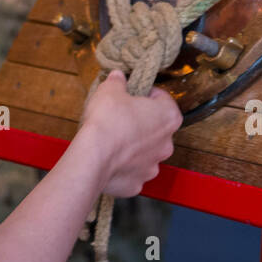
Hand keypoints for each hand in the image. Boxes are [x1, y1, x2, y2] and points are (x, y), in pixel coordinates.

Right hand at [76, 70, 180, 196]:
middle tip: (120, 117)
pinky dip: (123, 167)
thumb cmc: (107, 120)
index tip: (132, 94)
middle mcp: (167, 144)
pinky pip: (132, 171)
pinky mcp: (137, 184)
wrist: (93, 157)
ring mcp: (153, 166)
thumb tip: (118, 76)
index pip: (163, 99)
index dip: (147, 94)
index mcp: (168, 117)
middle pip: (156, 128)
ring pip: (145, 152)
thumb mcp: (110, 90)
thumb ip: (117, 81)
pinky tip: (109, 159)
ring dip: (134, 146)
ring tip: (113, 140)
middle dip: (141, 122)